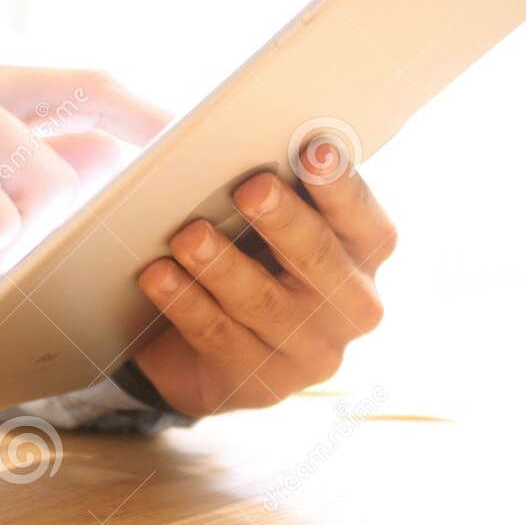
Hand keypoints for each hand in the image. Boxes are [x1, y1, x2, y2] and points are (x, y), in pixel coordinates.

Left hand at [132, 160, 395, 416]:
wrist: (211, 346)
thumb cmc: (250, 255)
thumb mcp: (271, 223)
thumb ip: (279, 188)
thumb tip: (240, 139)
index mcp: (365, 256)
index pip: (367, 223)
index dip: (342, 187)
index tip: (313, 151)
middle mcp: (353, 308)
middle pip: (319, 260)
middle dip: (283, 221)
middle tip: (250, 188)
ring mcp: (311, 354)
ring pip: (265, 303)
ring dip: (223, 266)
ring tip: (188, 236)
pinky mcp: (262, 385)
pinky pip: (219, 337)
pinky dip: (185, 303)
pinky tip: (157, 276)